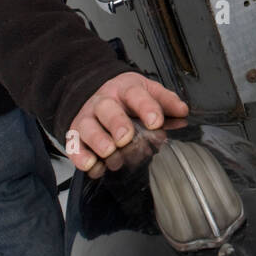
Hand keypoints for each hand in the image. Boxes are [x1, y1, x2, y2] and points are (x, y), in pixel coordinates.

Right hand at [67, 71, 188, 176]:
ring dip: (98, 140)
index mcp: (125, 89)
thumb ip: (165, 101)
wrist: (94, 92)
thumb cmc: (125, 96)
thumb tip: (182, 111)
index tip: (156, 122)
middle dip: (117, 123)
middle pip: (107, 109)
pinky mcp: (75, 134)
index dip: (146, 108)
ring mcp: (87, 117)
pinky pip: (73, 145)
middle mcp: (104, 102)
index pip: (136, 94)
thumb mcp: (147, 91)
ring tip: (109, 152)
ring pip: (87, 126)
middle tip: (126, 137)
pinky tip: (93, 165)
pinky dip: (80, 156)